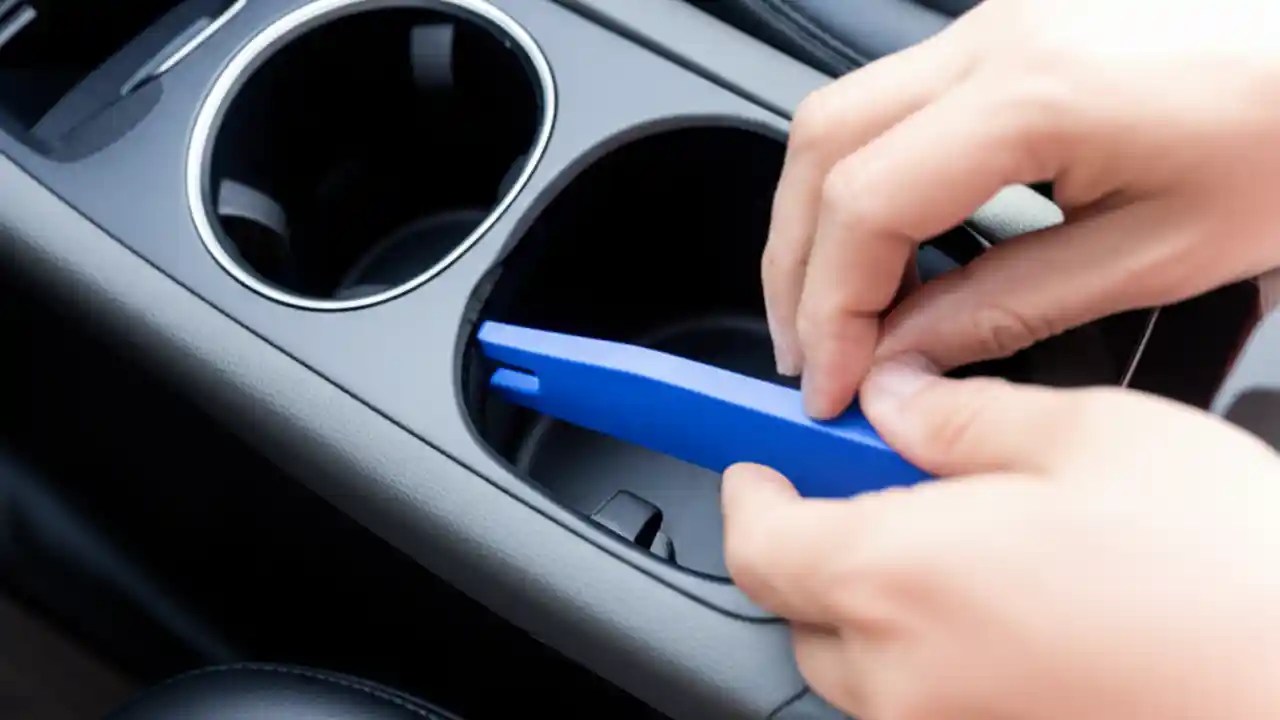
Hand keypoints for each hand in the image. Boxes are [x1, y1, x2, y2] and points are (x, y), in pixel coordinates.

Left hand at [722, 356, 1279, 719]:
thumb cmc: (1226, 572)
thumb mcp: (1091, 437)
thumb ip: (962, 418)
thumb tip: (895, 399)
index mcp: (900, 580)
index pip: (758, 546)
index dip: (748, 497)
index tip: (756, 465)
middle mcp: (905, 678)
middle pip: (800, 610)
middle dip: (813, 543)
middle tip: (868, 488)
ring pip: (860, 665)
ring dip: (873, 601)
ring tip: (957, 543)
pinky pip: (921, 703)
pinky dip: (929, 650)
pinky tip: (1004, 607)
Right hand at [765, 0, 1279, 417]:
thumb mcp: (1161, 253)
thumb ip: (1009, 307)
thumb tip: (904, 354)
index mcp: (1036, 91)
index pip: (865, 203)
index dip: (829, 308)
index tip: (831, 381)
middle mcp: (998, 36)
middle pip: (819, 143)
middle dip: (794, 263)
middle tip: (810, 352)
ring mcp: (998, 21)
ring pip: (842, 114)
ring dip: (820, 218)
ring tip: (842, 308)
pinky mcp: (1011, 30)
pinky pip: (896, 102)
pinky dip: (869, 182)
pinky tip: (895, 244)